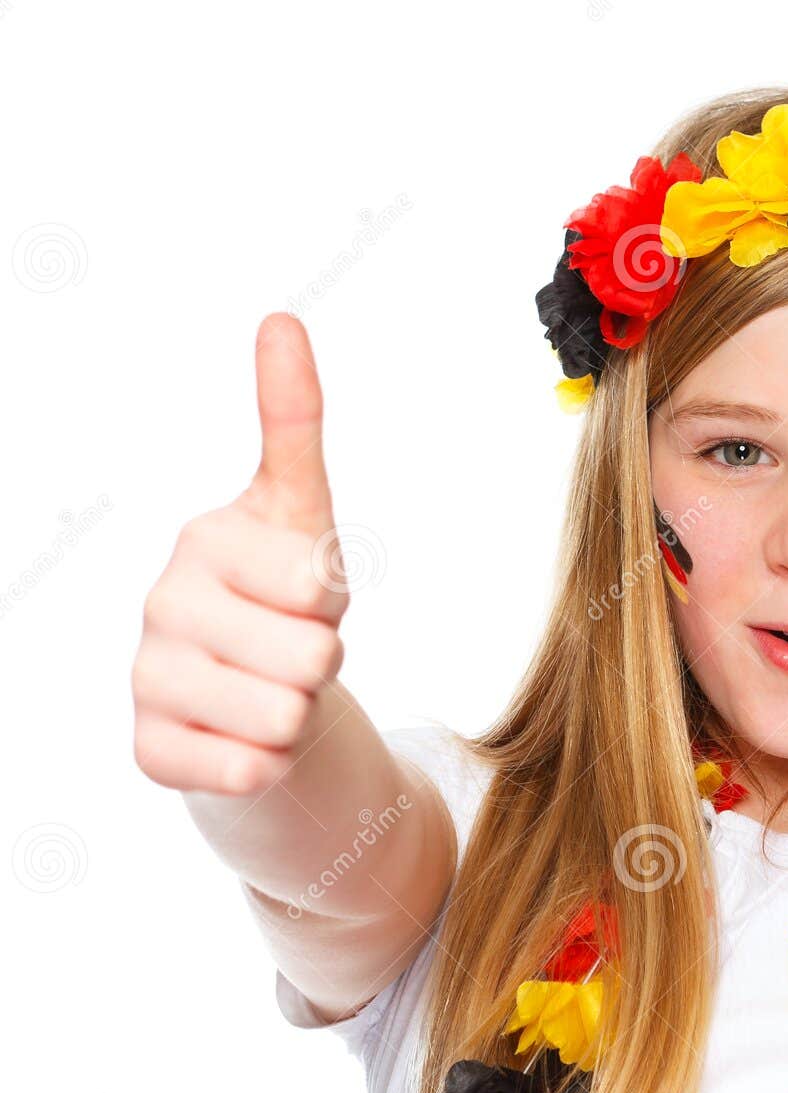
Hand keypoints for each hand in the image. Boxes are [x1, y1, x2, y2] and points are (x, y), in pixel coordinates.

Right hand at [132, 313, 348, 794]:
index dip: (334, 603)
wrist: (254, 699)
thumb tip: (279, 320)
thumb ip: (294, 424)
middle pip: (313, 656)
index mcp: (207, 539)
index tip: (306, 596)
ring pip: (282, 718)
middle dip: (322, 663)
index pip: (319, 582)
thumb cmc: (287, 602)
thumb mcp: (304, 516)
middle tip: (292, 654)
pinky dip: (265, 766)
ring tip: (270, 694)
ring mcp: (148, 678)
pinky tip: (243, 741)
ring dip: (298, 716)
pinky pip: (245, 772)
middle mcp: (164, 603)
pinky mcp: (150, 751)